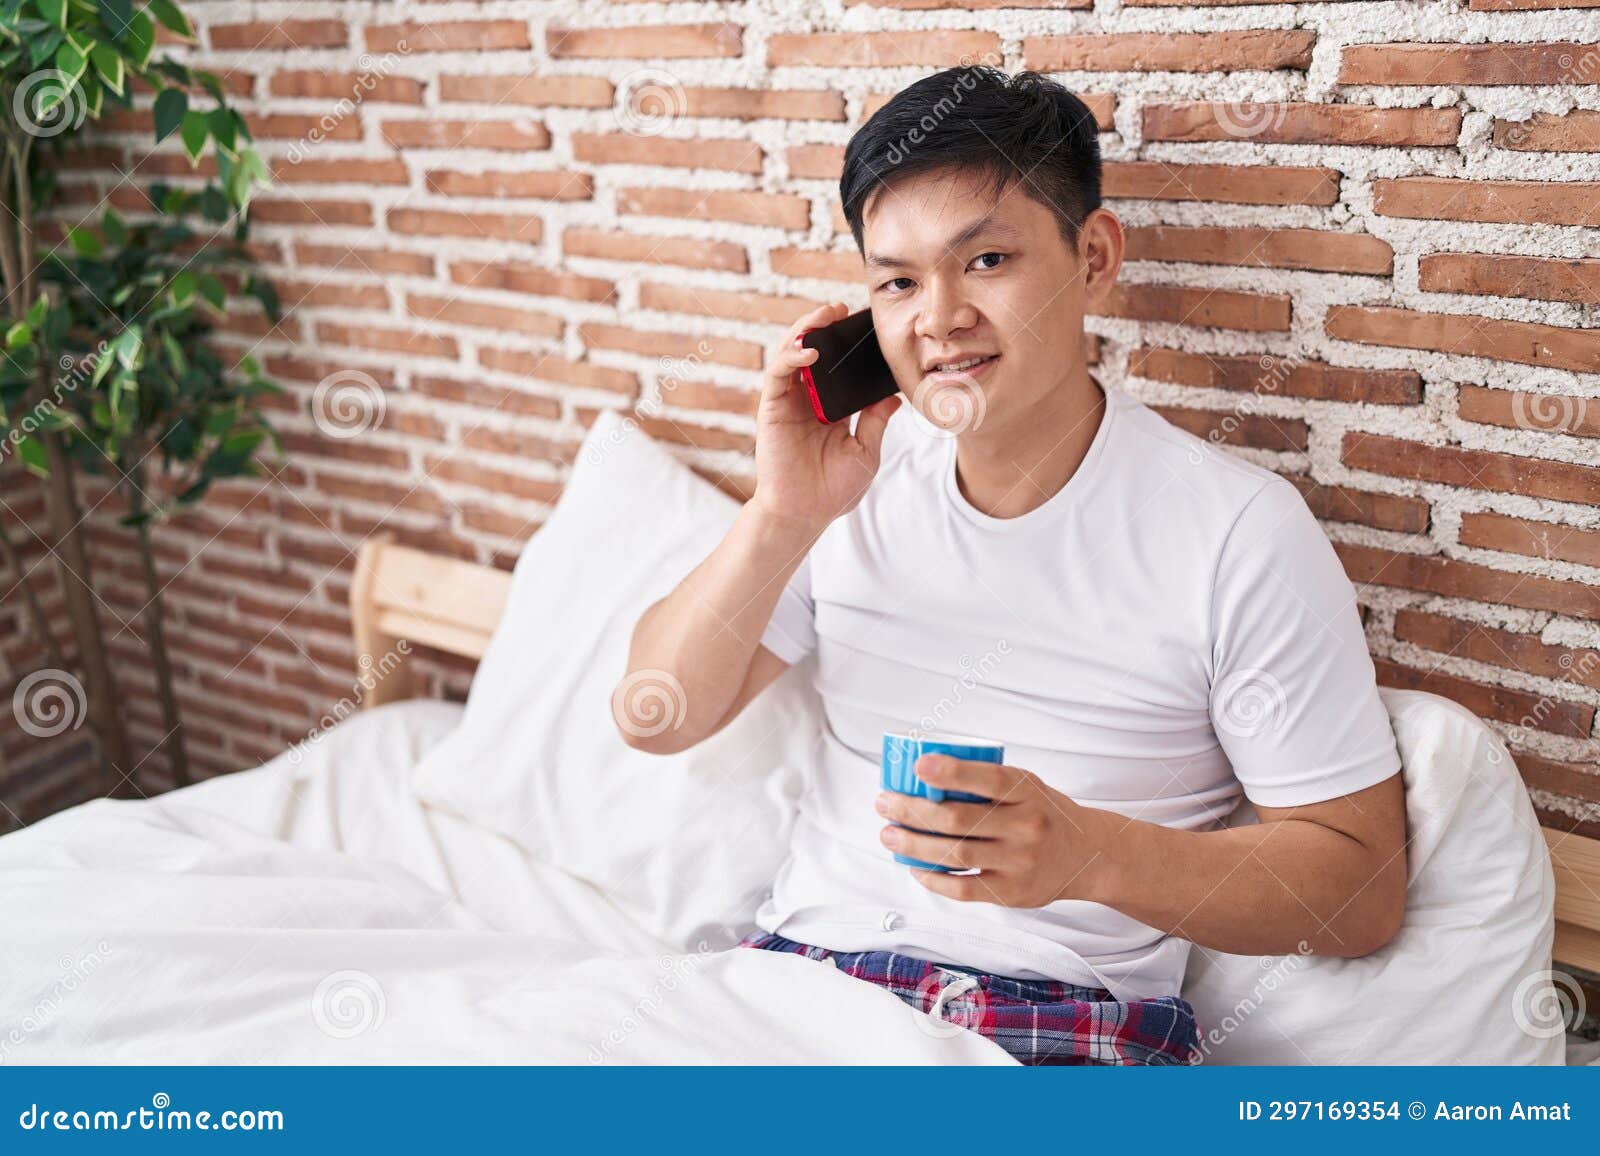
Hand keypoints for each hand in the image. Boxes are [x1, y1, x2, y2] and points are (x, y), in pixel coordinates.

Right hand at [751, 301, 901, 537]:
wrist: (805, 514)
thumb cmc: (832, 489)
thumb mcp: (866, 451)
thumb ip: (876, 421)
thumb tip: (894, 395)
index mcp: (830, 407)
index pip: (838, 366)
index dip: (848, 344)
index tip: (867, 325)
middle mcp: (807, 399)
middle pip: (813, 351)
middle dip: (824, 326)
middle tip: (842, 308)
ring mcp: (788, 402)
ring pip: (792, 354)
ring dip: (806, 330)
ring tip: (825, 315)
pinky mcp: (772, 408)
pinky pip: (779, 374)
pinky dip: (791, 357)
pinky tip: (810, 352)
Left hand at [874, 754, 1115, 907]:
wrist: (1087, 855)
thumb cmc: (1042, 812)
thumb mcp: (1027, 786)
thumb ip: (986, 782)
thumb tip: (922, 776)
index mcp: (1028, 791)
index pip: (987, 778)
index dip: (951, 772)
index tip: (918, 766)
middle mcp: (1026, 826)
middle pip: (958, 819)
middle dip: (912, 810)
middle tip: (884, 802)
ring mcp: (1019, 862)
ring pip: (954, 854)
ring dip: (912, 844)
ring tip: (888, 834)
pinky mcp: (1011, 892)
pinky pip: (962, 888)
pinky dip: (932, 878)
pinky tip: (913, 866)